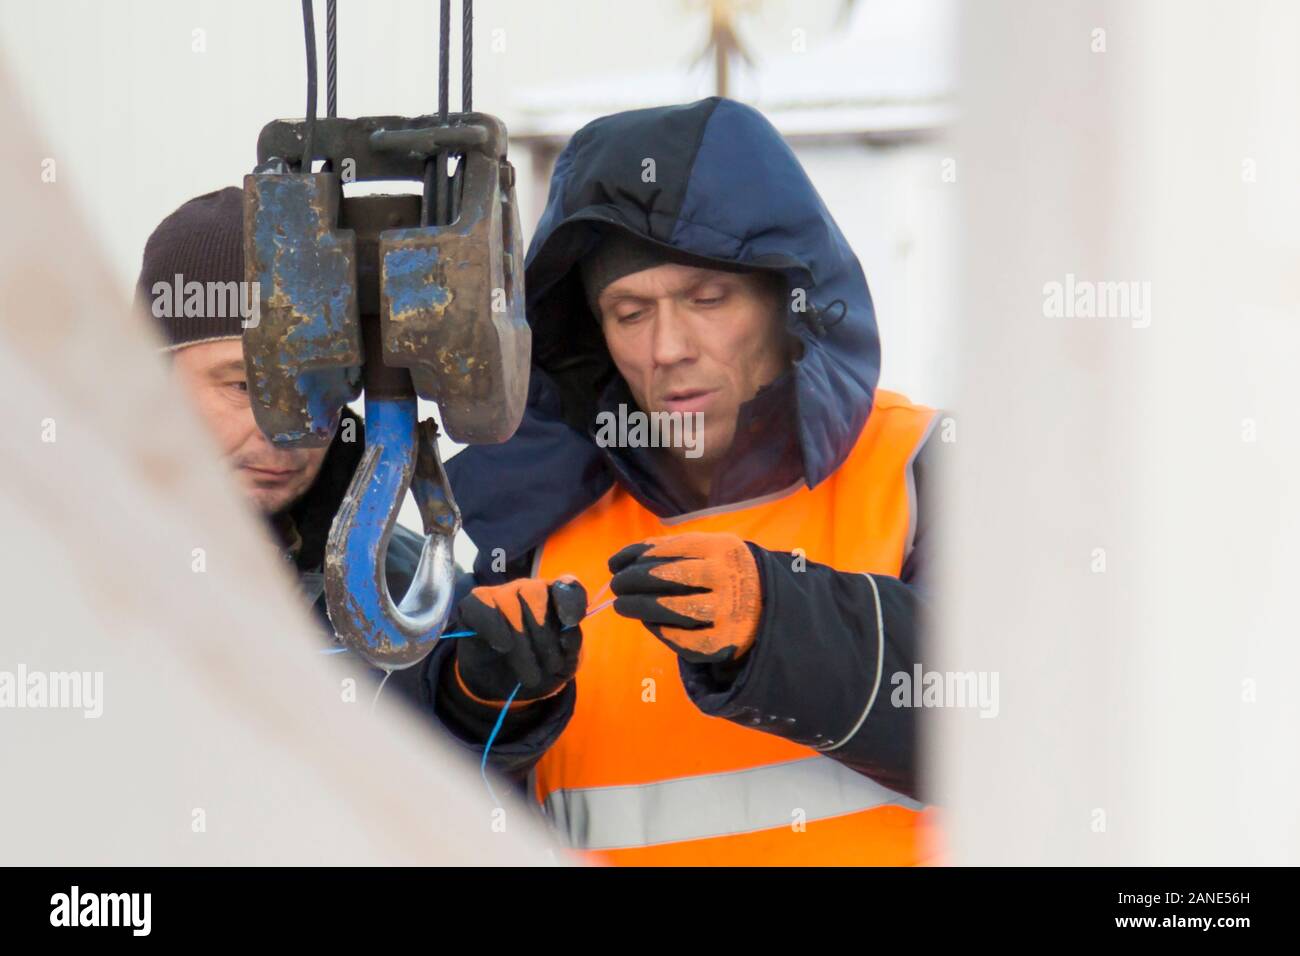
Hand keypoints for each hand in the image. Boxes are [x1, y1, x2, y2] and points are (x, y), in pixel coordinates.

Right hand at [454, 577, 587, 703]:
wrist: (503, 689)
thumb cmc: (538, 669)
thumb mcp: (564, 665)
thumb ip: (572, 644)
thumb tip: (569, 629)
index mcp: (556, 599)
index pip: (566, 587)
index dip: (569, 600)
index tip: (570, 621)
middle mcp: (529, 590)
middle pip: (535, 593)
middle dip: (544, 632)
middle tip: (550, 666)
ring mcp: (500, 594)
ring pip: (509, 602)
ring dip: (521, 639)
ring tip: (529, 674)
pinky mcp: (474, 605)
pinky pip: (482, 605)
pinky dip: (493, 626)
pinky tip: (503, 646)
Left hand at [608, 532, 761, 664]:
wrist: (768, 605)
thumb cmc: (724, 573)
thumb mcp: (709, 550)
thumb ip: (673, 550)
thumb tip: (624, 560)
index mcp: (722, 548)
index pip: (670, 549)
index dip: (635, 557)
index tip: (614, 564)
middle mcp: (728, 578)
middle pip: (670, 577)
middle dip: (634, 581)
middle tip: (616, 585)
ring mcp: (728, 612)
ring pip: (674, 609)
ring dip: (641, 607)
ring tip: (622, 605)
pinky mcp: (724, 643)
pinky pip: (684, 639)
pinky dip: (661, 631)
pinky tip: (650, 623)